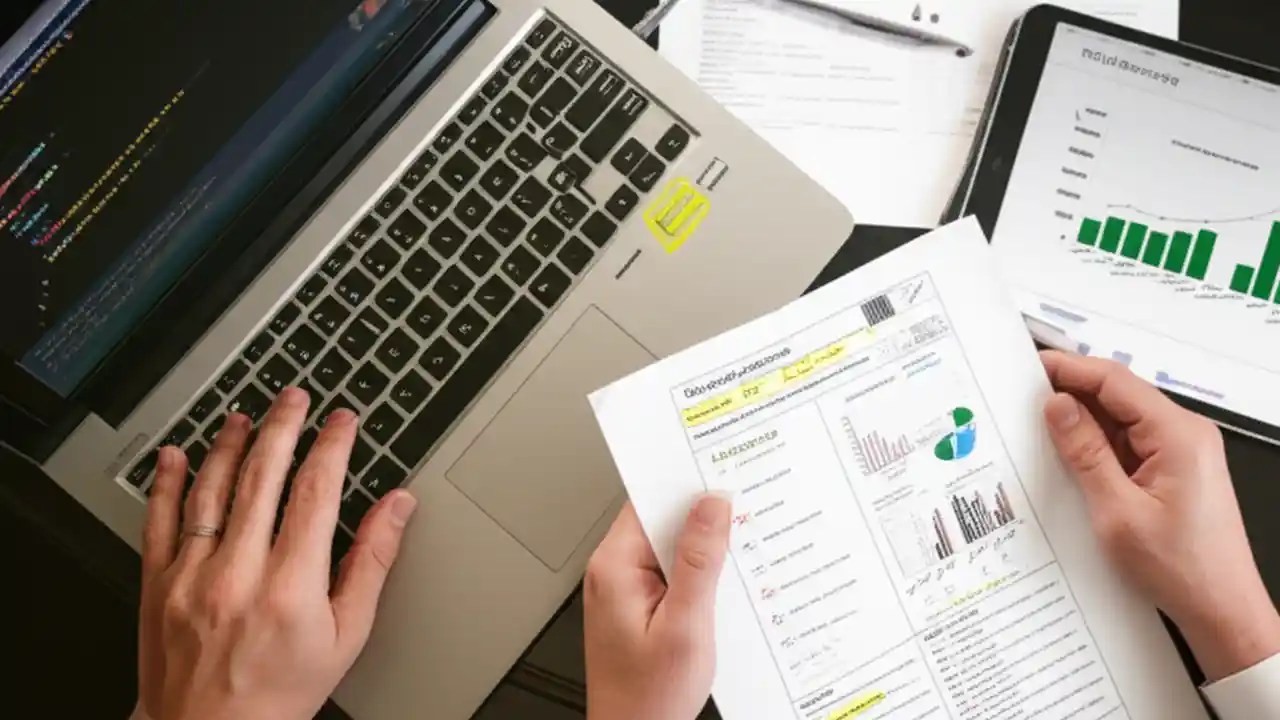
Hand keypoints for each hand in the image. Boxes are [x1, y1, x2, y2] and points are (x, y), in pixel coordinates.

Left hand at [135, 388, 417, 719]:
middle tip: (296, 398)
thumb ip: (372, 564)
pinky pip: (158, 521)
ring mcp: (192, 577)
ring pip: (211, 490)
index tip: (343, 422)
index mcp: (291, 587)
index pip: (315, 492)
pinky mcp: (156, 586)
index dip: (332, 446)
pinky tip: (176, 455)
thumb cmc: (280, 691)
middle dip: (284, 426)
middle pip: (263, 476)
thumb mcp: (347, 635)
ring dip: (230, 444)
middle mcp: (239, 574)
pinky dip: (165, 482)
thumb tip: (396, 510)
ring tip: (246, 416)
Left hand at [584, 496, 730, 719]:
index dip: (686, 484)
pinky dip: (698, 574)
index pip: (649, 500)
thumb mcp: (685, 626)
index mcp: (614, 567)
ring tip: (741, 552)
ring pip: (669, 547)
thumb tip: (711, 506)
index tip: (721, 473)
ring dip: (704, 548)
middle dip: (703, 516)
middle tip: (745, 513)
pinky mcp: (638, 606)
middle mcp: (613, 572)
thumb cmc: (648, 698)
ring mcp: (624, 589)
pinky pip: (670, 572)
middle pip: (661, 520)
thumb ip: (698, 562)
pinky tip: (724, 585)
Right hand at [1040, 351, 1279, 680]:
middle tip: (1023, 399)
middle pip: (1118, 395)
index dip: (1069, 369)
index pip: (1115, 381)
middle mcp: (1186, 434)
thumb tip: (1057, 406)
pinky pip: (1129, 442)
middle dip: (1071, 392)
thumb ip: (1084, 452)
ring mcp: (1182, 451)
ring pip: (1121, 419)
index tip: (1031, 367)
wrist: (1220, 609)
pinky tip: (1069, 455)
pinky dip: (1098, 445)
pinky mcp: (1175, 469)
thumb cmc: (1180, 568)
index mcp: (1179, 435)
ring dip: (1082, 422)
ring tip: (1039, 429)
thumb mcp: (1117, 510)